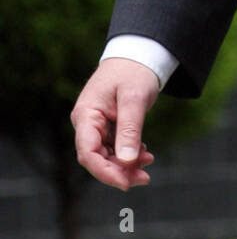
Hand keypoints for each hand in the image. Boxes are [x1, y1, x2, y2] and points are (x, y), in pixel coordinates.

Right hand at [71, 58, 159, 190]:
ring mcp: (96, 126)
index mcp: (86, 114)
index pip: (87, 152)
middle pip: (96, 158)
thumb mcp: (134, 99)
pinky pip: (114, 148)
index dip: (104, 172)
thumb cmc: (134, 71)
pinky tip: (145, 155)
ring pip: (106, 156)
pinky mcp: (108, 127)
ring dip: (126, 166)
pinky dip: (129, 155)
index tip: (125, 183)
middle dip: (119, 172)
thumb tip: (126, 162)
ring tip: (148, 164)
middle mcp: (87, 123)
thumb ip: (130, 130)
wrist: (138, 55)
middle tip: (144, 178)